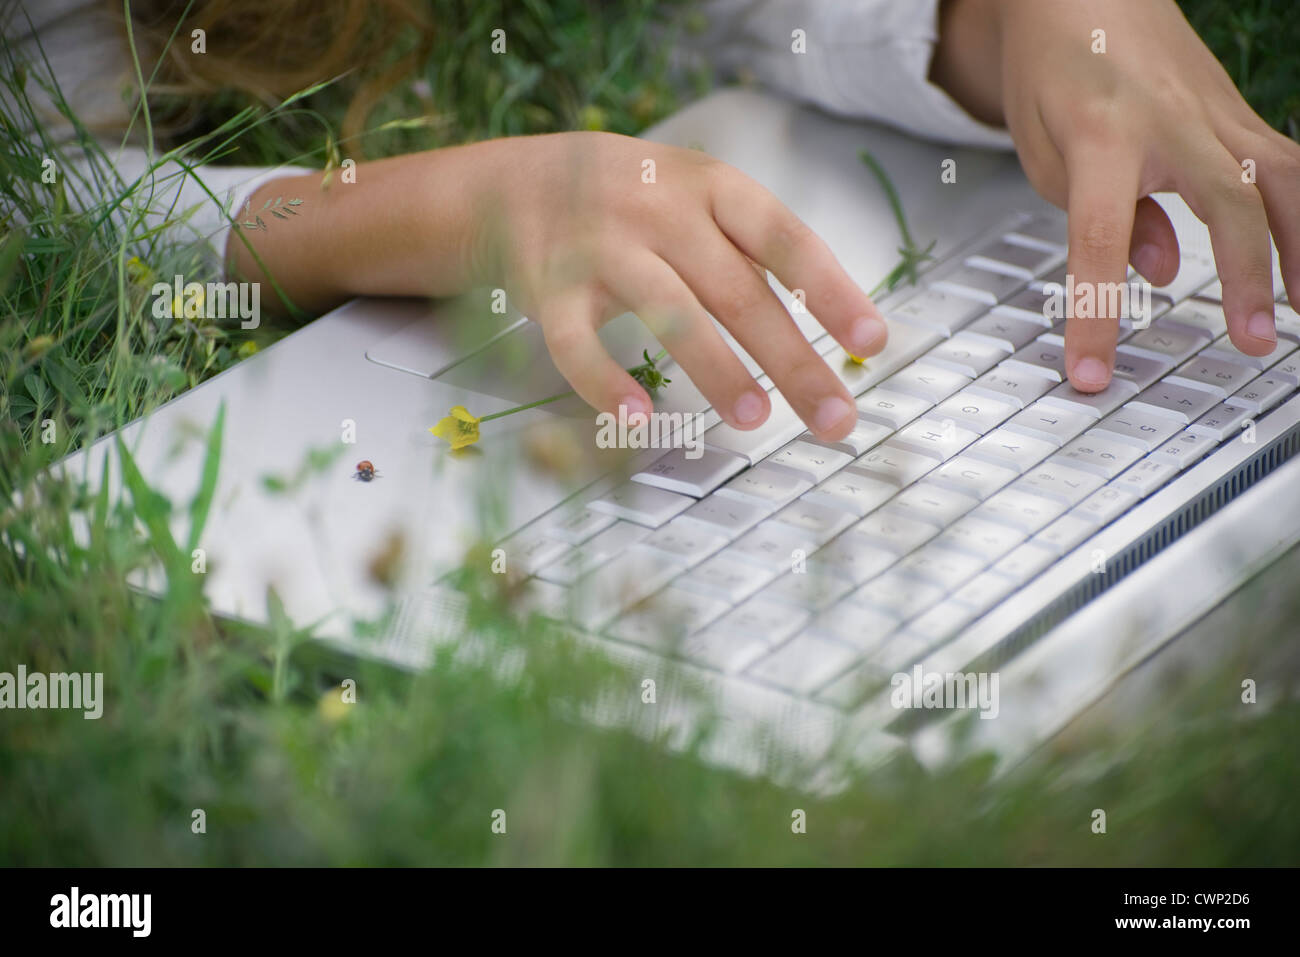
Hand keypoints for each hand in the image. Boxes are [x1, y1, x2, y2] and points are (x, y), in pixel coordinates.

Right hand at [470, 131, 886, 438]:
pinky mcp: (549, 290)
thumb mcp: (695, 193)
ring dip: (717, 369)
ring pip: (668, 313)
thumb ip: (749, 247)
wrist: (513, 183)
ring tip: (757, 419)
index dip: (831, 290)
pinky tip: (640, 422)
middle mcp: (659, 211)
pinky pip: (577, 343)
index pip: (783, 239)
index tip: (872, 343)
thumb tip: (832, 319)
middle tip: (835, 417)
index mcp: (710, 187)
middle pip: (737, 291)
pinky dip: (605, 384)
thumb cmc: (629, 199)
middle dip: (793, 359)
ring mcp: (602, 249)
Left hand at [934, 0, 1297, 391]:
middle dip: (1246, 276)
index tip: (1092, 372)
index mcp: (1101, 137)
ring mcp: (1216, 112)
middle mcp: (1171, 122)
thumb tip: (1161, 273)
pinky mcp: (1238, 112)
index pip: (1099, 242)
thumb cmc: (1053, 69)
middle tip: (1252, 341)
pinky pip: (1288, 161)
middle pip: (1228, 199)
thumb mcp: (1047, 153)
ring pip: (1284, 175)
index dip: (1097, 313)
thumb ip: (1102, 218)